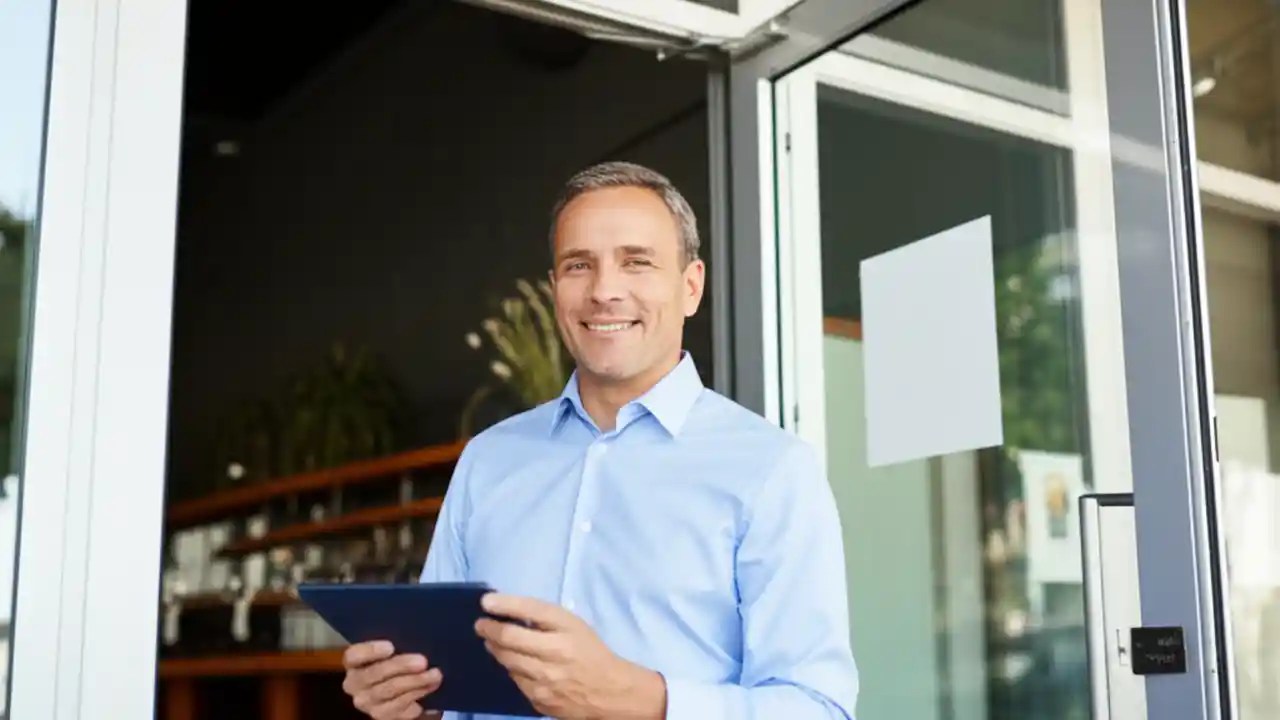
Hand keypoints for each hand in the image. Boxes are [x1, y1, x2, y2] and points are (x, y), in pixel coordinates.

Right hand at [342, 640, 442, 719]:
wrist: (399, 692)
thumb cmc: (395, 664)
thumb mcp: (392, 652)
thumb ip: (397, 646)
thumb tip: (416, 638)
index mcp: (353, 663)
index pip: (353, 656)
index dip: (370, 651)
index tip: (391, 646)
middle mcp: (354, 685)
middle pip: (374, 674)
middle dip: (401, 666)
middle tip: (423, 661)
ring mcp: (367, 703)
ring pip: (390, 691)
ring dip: (415, 682)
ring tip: (435, 674)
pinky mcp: (382, 716)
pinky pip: (400, 707)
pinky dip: (418, 694)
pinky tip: (430, 687)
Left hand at [475, 593, 666, 719]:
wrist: (608, 692)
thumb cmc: (589, 651)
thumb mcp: (573, 625)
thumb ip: (543, 617)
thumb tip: (508, 610)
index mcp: (566, 630)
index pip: (530, 610)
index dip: (504, 604)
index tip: (486, 602)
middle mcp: (554, 653)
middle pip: (509, 639)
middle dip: (489, 629)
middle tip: (480, 625)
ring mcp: (545, 680)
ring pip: (507, 661)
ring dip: (495, 649)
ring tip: (491, 641)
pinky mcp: (539, 700)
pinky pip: (515, 680)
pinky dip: (511, 669)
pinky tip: (513, 663)